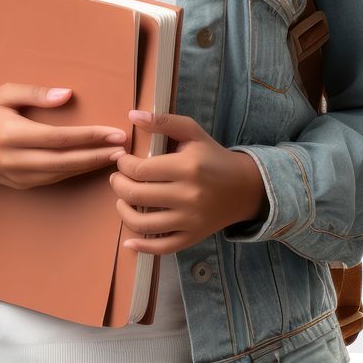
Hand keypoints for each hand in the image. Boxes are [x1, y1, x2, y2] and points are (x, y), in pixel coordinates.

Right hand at [0, 83, 128, 196]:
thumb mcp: (3, 93)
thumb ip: (35, 93)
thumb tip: (67, 95)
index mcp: (11, 134)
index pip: (59, 138)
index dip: (89, 137)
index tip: (114, 132)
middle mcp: (15, 160)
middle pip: (64, 162)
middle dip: (97, 156)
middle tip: (123, 149)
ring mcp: (16, 177)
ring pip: (60, 174)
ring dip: (89, 167)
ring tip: (115, 156)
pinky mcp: (19, 185)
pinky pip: (52, 179)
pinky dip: (74, 172)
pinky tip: (90, 163)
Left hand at [108, 109, 268, 254]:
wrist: (244, 187)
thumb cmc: (213, 156)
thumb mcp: (192, 132)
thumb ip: (163, 121)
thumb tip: (132, 115)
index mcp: (187, 167)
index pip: (140, 170)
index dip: (123, 165)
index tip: (122, 160)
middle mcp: (188, 195)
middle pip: (137, 196)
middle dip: (118, 185)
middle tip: (117, 178)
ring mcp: (190, 220)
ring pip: (143, 224)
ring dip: (123, 212)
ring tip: (122, 200)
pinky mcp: (192, 237)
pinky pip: (161, 248)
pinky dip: (141, 246)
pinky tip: (130, 240)